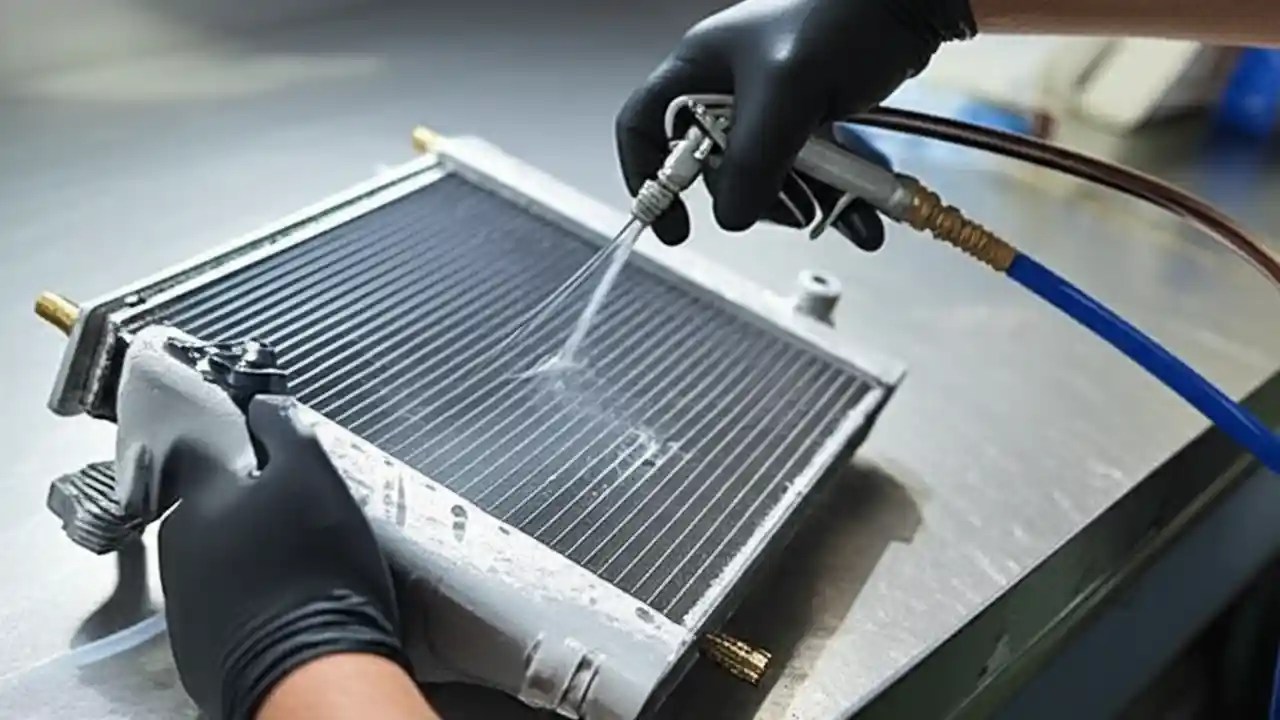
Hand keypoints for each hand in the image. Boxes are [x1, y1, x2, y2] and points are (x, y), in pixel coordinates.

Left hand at [157, 396, 407, 718]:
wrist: (308, 669)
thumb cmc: (315, 568)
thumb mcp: (313, 476)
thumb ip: (284, 430)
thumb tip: (263, 405)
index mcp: (198, 500)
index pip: (208, 454)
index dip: (247, 450)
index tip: (277, 457)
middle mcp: (177, 548)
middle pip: (215, 510)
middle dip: (251, 508)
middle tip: (303, 517)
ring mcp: (184, 603)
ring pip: (219, 559)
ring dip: (251, 555)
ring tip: (301, 565)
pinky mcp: (201, 648)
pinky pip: (227, 607)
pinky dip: (252, 601)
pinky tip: (288, 605)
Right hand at [616, 0, 974, 245]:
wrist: (910, 1)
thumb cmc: (841, 19)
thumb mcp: (786, 92)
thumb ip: (753, 160)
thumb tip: (732, 217)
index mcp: (700, 68)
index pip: (644, 126)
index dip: (647, 176)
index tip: (674, 224)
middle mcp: (729, 89)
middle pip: (715, 167)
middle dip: (751, 198)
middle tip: (788, 211)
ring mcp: (773, 105)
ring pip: (769, 176)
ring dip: (803, 204)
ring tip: (836, 214)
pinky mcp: (813, 116)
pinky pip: (813, 170)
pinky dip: (836, 197)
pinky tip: (864, 219)